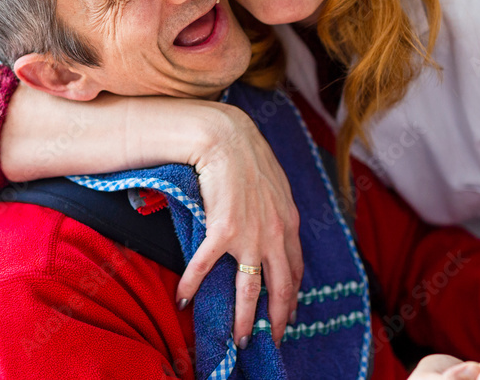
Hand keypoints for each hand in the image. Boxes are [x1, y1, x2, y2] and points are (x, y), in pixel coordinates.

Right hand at [178, 103, 302, 346]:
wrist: (226, 138)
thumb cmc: (248, 156)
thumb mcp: (276, 186)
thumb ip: (279, 211)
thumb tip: (278, 227)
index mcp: (288, 223)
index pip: (296, 269)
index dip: (293, 296)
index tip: (289, 315)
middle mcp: (274, 234)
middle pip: (280, 287)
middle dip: (277, 319)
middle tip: (273, 341)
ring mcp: (249, 235)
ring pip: (249, 288)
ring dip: (245, 319)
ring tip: (240, 340)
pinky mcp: (221, 230)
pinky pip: (205, 267)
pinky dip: (192, 285)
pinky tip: (183, 299)